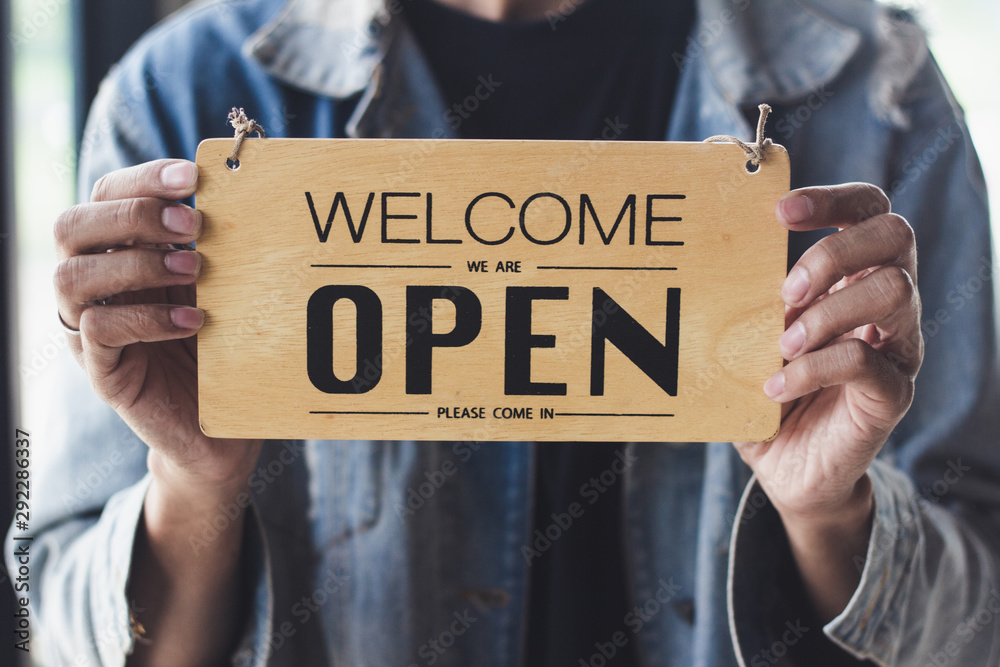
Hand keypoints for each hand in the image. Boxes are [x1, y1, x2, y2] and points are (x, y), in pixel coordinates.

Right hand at [54, 159, 261, 493]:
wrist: (220, 424)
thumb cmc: (219, 343)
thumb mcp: (215, 284)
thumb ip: (210, 244)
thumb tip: (240, 189)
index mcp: (118, 252)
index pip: (106, 194)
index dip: (143, 178)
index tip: (194, 174)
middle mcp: (92, 284)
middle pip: (70, 226)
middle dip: (133, 215)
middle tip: (194, 225)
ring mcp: (87, 329)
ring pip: (70, 277)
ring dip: (135, 265)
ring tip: (193, 271)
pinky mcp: (102, 371)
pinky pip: (97, 332)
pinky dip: (145, 318)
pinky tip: (192, 321)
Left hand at [734, 183, 921, 619]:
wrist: (787, 470)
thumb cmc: (763, 394)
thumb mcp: (743, 339)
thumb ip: (735, 300)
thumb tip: (690, 258)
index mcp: (852, 278)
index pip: (870, 211)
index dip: (833, 198)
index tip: (779, 211)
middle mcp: (886, 305)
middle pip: (895, 235)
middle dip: (834, 250)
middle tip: (784, 290)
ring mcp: (897, 348)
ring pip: (892, 291)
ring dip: (826, 311)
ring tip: (781, 345)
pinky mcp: (890, 395)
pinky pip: (867, 363)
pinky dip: (813, 369)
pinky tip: (775, 388)